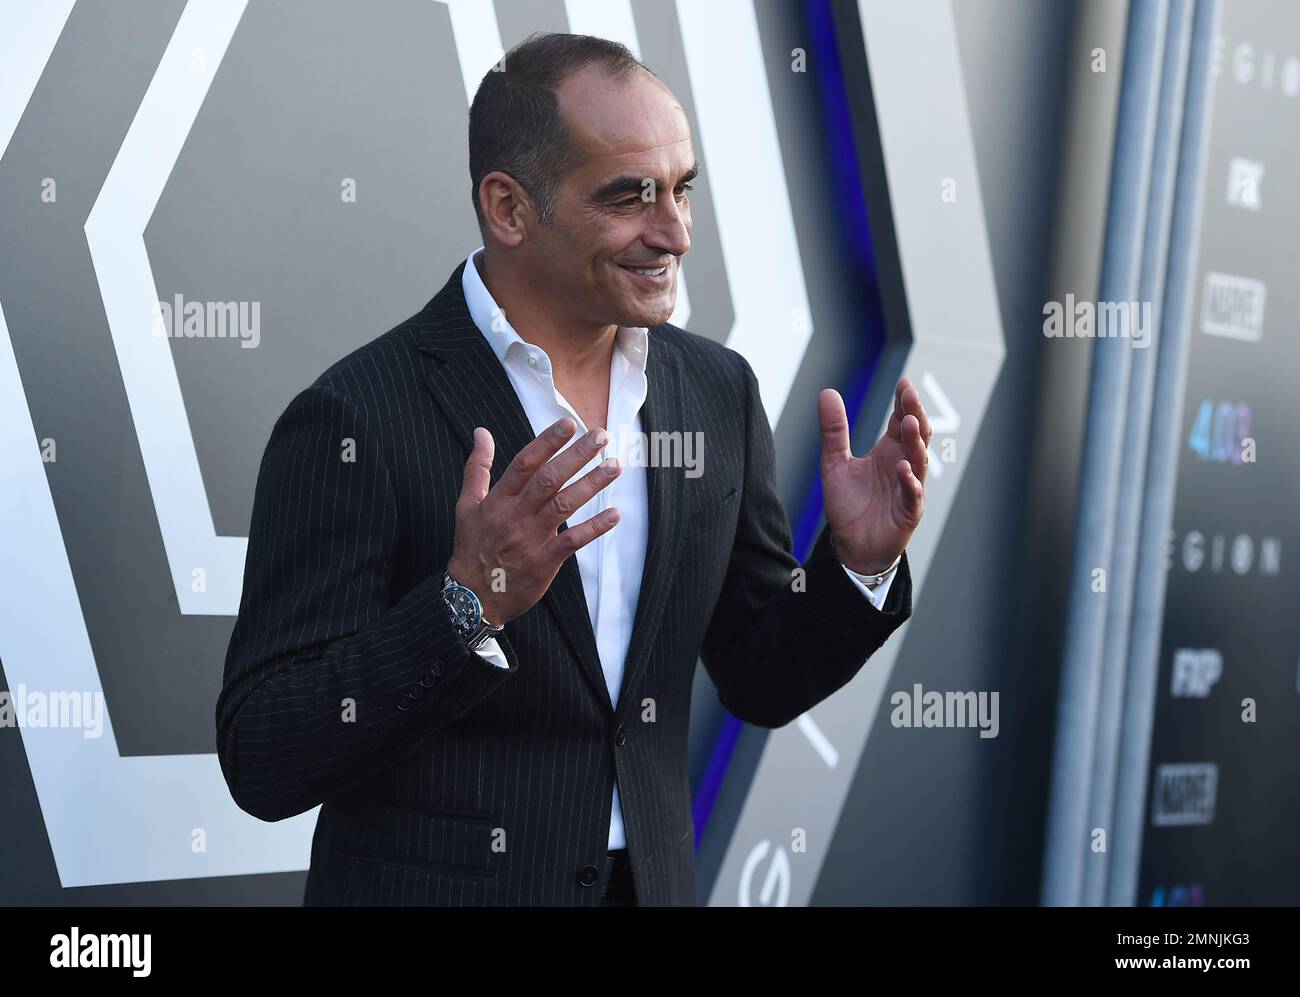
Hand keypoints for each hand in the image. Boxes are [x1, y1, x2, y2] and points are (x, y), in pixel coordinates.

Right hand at [446, 418, 621, 626]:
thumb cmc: (472, 546)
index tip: (568, 423)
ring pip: (564, 505)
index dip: (547, 442)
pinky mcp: (544, 562)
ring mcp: (531, 539)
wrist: (472, 596)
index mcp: (498, 500)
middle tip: (601, 435)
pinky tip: (614, 514)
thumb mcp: (466, 505)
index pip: (524, 463)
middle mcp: (515, 516)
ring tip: (614, 466)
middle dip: (576, 455)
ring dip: (591, 484)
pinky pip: (572, 542)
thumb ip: (477, 467)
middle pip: (549, 479)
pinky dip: (594, 528)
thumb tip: (481, 432)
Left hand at [817, 377, 928, 573]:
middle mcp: (902, 465)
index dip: (903, 402)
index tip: (903, 383)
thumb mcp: (834, 464)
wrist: (851, 547)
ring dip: (915, 442)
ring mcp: (908, 488)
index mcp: (888, 451)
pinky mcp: (908, 512)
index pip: (900, 421)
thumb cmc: (849, 505)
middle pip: (916, 436)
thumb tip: (827, 392)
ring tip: (910, 423)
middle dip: (915, 414)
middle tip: (910, 395)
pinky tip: (902, 469)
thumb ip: (834, 431)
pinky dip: (910, 482)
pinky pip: (913, 495)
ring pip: (919, 461)